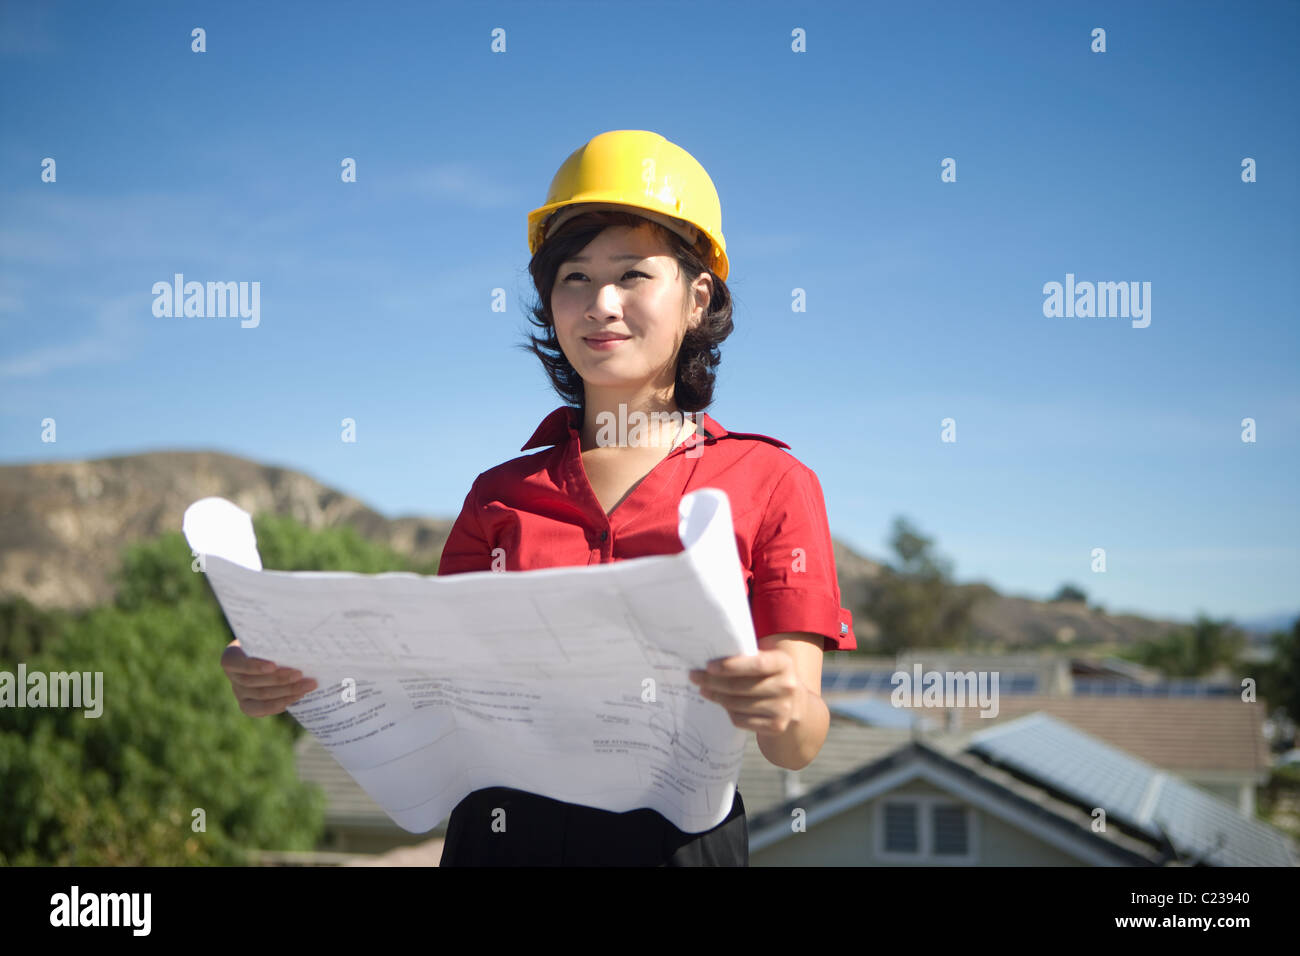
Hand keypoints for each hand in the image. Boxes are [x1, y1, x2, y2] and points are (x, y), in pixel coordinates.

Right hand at [220, 638, 317, 716]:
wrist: (273, 655)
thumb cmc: (273, 640)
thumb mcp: (271, 634)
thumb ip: (277, 636)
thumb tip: (298, 631)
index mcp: (232, 655)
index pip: (236, 662)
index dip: (254, 666)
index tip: (274, 665)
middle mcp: (232, 675)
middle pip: (253, 681)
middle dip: (279, 679)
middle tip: (300, 674)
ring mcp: (238, 692)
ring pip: (262, 695)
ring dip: (287, 691)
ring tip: (308, 685)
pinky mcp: (247, 705)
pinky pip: (262, 709)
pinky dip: (281, 703)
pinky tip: (298, 696)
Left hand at [688, 650, 805, 734]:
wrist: (796, 706)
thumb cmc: (771, 676)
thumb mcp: (768, 660)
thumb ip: (746, 656)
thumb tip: (709, 657)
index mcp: (784, 663)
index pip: (756, 664)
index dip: (731, 666)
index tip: (708, 666)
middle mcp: (787, 686)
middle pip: (741, 686)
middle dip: (713, 682)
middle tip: (695, 677)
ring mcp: (783, 709)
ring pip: (737, 705)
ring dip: (717, 697)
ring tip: (704, 689)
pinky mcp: (776, 726)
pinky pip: (741, 720)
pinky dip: (728, 712)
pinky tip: (723, 704)